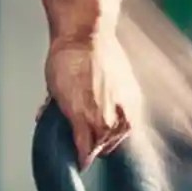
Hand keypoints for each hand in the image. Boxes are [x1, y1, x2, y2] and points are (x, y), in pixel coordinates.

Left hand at [42, 35, 142, 170]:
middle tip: (81, 133)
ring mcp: (127, 111)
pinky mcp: (136, 99)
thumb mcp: (56, 95)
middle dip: (91, 144)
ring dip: (106, 133)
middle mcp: (111, 123)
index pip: (85, 156)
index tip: (74, 156)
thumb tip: (61, 131)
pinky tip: (108, 108)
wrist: (87, 33)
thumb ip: (62, 121)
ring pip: (117, 136)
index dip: (77, 156)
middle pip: (102, 149)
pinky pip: (128, 121)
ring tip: (94, 118)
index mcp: (88, 125)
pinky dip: (118, 119)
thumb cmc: (67, 61)